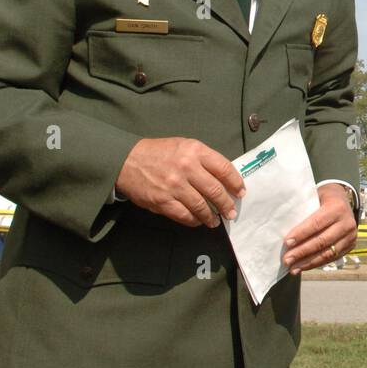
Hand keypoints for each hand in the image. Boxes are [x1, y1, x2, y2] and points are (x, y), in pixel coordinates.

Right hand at [114, 137, 244, 227]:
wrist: (127, 160)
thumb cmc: (160, 153)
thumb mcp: (184, 146)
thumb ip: (204, 160)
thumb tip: (225, 179)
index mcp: (195, 151)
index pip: (224, 168)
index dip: (235, 183)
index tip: (240, 192)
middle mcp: (186, 167)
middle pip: (215, 190)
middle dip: (226, 204)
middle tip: (230, 212)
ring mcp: (174, 186)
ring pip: (201, 206)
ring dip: (212, 216)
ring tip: (216, 220)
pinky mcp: (162, 201)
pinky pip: (184, 215)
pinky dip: (194, 220)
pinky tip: (198, 221)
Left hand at [282, 184, 357, 273]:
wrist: (343, 201)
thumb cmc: (322, 199)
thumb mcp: (315, 198)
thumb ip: (304, 210)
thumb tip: (282, 226)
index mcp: (337, 208)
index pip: (317, 223)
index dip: (301, 234)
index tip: (287, 243)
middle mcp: (347, 223)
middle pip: (322, 241)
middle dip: (302, 252)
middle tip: (287, 260)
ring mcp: (351, 236)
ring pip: (327, 253)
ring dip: (308, 262)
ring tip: (293, 268)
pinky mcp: (350, 246)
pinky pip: (331, 258)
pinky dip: (316, 264)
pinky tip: (303, 267)